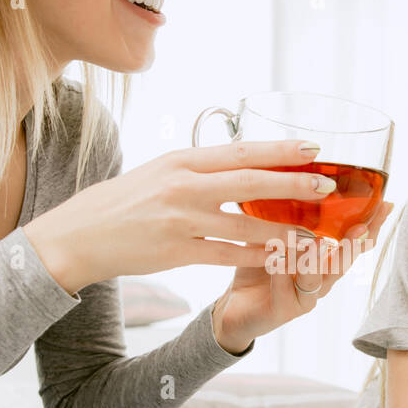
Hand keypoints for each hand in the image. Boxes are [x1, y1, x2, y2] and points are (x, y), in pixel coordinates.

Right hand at [23, 139, 339, 294]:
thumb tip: (242, 162)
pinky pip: (226, 255)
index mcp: (182, 161)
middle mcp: (183, 186)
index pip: (240, 151)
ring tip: (314, 233)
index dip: (279, 150)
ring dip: (283, 230)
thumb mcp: (161, 172)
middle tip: (326, 185)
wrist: (80, 235)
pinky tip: (279, 258)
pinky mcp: (176, 252)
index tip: (313, 148)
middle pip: (249, 182)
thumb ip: (199, 169)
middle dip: (292, 183)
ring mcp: (180, 220)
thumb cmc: (125, 202)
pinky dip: (255, 257)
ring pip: (244, 226)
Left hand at [211, 199, 395, 353]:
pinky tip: (279, 260)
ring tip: (318, 243)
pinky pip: (285, 292)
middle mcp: (320, 280)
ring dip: (317, 260)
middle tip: (363, 226)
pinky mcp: (283, 310)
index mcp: (324, 261)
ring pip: (317, 279)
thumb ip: (289, 215)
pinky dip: (282, 275)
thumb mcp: (274, 235)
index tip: (384, 205)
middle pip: (344, 262)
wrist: (236, 307)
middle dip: (354, 244)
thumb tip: (297, 177)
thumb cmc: (259, 268)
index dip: (371, 226)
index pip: (352, 242)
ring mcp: (304, 297)